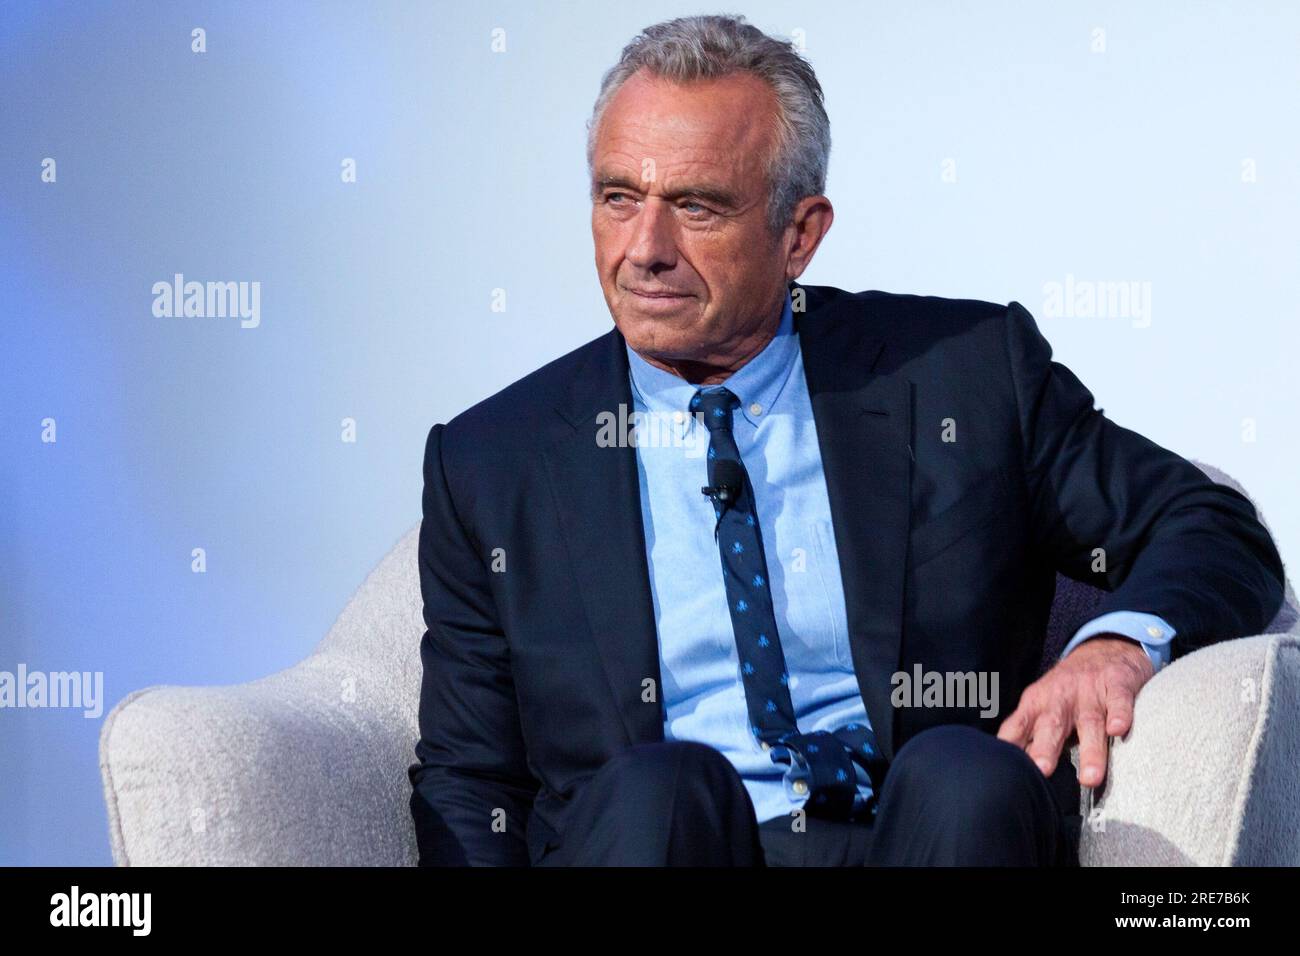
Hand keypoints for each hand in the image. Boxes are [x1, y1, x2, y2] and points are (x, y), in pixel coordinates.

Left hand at [996, 635, 1155, 787]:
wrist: (1104, 649)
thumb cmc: (1068, 690)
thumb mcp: (1041, 705)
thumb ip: (1027, 734)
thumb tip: (1014, 771)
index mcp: (1036, 704)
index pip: (1018, 726)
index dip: (1012, 745)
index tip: (1009, 770)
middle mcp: (1060, 698)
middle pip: (1052, 725)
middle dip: (1046, 748)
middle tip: (1043, 770)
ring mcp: (1089, 691)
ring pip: (1089, 722)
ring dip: (1090, 750)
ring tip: (1090, 778)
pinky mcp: (1117, 684)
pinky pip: (1119, 701)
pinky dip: (1119, 714)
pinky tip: (1118, 730)